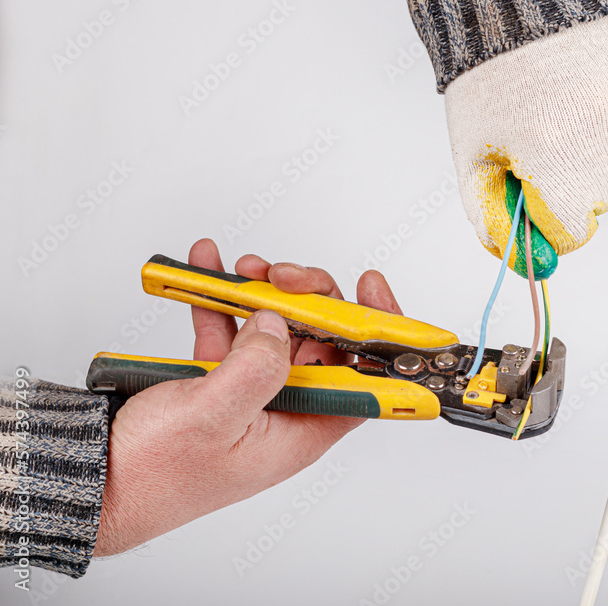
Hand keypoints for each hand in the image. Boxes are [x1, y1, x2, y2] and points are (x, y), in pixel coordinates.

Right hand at [94, 239, 402, 555]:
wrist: (89, 479)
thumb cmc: (151, 474)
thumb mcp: (212, 418)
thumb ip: (256, 369)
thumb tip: (278, 325)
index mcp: (302, 430)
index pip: (364, 379)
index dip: (378, 334)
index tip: (370, 290)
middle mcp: (284, 410)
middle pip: (322, 342)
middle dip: (307, 299)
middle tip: (280, 275)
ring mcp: (250, 394)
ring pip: (277, 331)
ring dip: (262, 293)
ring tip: (241, 269)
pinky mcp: (216, 381)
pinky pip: (232, 331)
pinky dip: (221, 299)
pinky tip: (207, 269)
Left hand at [445, 12, 607, 261]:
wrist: (511, 2)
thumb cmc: (487, 78)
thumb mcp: (473, 158)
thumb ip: (495, 219)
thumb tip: (523, 259)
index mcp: (554, 161)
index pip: (572, 233)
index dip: (547, 216)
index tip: (534, 192)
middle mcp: (602, 137)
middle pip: (598, 199)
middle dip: (569, 182)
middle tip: (539, 137)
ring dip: (593, 150)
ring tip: (561, 108)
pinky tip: (584, 92)